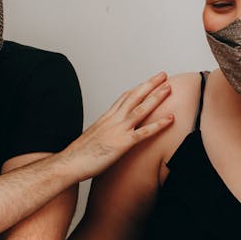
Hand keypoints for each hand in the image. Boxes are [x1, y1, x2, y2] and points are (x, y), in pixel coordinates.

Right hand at [57, 72, 174, 179]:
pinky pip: (145, 132)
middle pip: (134, 97)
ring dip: (156, 97)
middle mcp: (113, 120)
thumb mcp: (94, 138)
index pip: (124, 98)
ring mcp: (118, 130)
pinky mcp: (123, 143)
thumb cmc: (79, 155)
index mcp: (106, 118)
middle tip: (163, 75)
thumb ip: (105, 133)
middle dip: (150, 85)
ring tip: (169, 88)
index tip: (148, 82)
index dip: (138, 89)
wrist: (69, 164)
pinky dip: (159, 124)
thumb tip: (110, 135)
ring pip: (141, 109)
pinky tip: (171, 119)